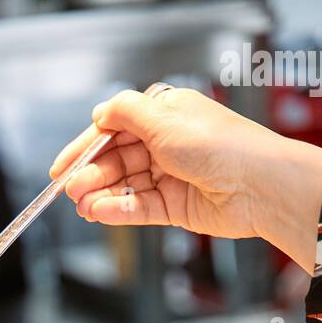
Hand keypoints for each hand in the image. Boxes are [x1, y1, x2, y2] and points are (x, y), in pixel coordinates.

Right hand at [50, 85, 321, 274]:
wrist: (259, 185)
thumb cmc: (221, 145)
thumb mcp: (165, 118)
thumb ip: (126, 112)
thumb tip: (99, 109)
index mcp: (165, 114)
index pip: (115, 128)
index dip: (86, 146)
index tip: (61, 166)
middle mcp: (166, 144)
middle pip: (116, 159)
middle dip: (91, 174)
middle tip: (70, 189)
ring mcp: (170, 176)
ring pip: (125, 186)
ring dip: (101, 195)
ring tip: (81, 205)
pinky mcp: (175, 207)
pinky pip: (138, 208)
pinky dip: (118, 210)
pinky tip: (100, 212)